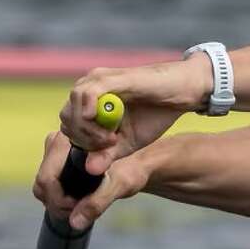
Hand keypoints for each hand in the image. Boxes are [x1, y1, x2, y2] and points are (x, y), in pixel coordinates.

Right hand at [32, 129, 152, 229]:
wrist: (136, 164)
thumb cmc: (133, 169)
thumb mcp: (120, 186)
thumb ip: (98, 202)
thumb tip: (75, 222)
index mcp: (71, 141)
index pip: (47, 178)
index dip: (59, 200)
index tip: (77, 208)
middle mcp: (57, 142)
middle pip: (42, 184)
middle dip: (58, 204)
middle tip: (80, 211)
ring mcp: (53, 152)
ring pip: (41, 187)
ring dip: (57, 204)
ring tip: (81, 207)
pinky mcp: (54, 162)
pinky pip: (46, 187)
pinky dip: (58, 199)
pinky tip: (77, 202)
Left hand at [56, 58, 209, 169]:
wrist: (183, 91)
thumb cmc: (156, 113)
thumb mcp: (129, 142)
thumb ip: (107, 154)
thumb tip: (90, 171)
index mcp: (91, 100)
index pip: (68, 124)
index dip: (81, 142)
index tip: (106, 149)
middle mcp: (90, 86)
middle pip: (66, 116)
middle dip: (84, 138)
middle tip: (110, 144)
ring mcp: (99, 79)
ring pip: (73, 106)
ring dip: (89, 129)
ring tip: (112, 138)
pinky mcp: (112, 77)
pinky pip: (88, 94)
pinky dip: (91, 113)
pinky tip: (109, 127)